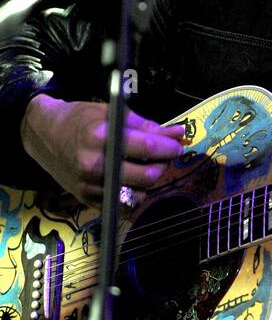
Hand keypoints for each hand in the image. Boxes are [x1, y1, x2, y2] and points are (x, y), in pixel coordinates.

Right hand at [21, 95, 186, 206]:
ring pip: (138, 194)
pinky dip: (132, 195)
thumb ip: (147, 126)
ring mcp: (89, 185)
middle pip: (147, 175)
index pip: (147, 146)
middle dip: (162, 165)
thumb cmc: (80, 120)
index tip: (177, 144)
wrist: (44, 136)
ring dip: (149, 182)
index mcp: (100, 136)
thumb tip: (178, 134)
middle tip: (163, 156)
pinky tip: (129, 179)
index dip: (169, 147)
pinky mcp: (87, 200)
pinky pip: (123, 206)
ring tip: (144, 166)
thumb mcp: (111, 113)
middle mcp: (94, 164)